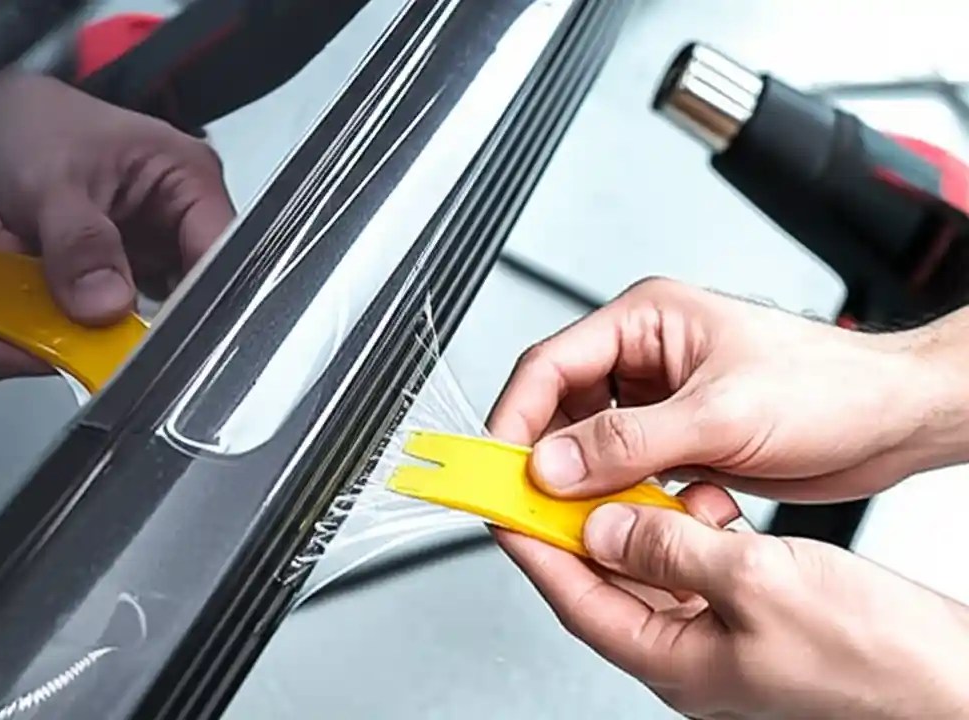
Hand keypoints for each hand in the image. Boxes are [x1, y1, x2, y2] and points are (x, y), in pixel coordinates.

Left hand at [0, 73, 235, 325]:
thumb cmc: (30, 126)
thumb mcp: (51, 181)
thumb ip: (80, 243)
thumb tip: (108, 306)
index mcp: (189, 180)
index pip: (217, 260)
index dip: (189, 307)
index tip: (139, 335)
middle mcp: (178, 220)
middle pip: (179, 297)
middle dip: (116, 307)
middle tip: (61, 298)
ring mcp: (147, 249)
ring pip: (134, 310)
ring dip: (81, 306)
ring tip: (32, 264)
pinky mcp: (115, 271)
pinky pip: (102, 310)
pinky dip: (64, 304)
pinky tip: (31, 271)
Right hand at [490, 277, 968, 503]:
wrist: (894, 422)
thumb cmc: (831, 386)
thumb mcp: (721, 414)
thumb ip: (628, 443)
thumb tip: (553, 465)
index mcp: (645, 321)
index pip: (551, 364)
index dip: (515, 415)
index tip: (498, 462)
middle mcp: (644, 358)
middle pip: (560, 406)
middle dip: (544, 455)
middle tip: (529, 499)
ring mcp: (659, 402)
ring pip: (587, 444)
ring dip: (584, 482)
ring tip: (582, 512)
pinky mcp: (677, 441)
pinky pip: (623, 471)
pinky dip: (619, 498)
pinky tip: (631, 514)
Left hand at [496, 503, 968, 718]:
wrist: (949, 682)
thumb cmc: (874, 660)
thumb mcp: (758, 587)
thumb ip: (670, 551)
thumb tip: (607, 526)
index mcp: (672, 661)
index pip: (571, 594)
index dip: (533, 543)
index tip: (503, 499)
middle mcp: (686, 655)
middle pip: (603, 579)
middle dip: (580, 522)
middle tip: (560, 473)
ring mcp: (719, 639)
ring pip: (650, 569)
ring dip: (641, 520)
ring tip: (638, 478)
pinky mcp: (751, 619)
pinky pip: (695, 569)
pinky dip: (690, 529)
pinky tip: (706, 501)